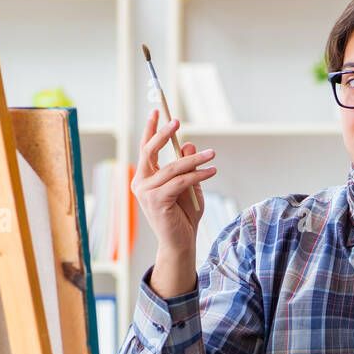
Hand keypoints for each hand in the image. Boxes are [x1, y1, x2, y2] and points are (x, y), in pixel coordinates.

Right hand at [131, 110, 215, 257]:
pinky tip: (212, 171)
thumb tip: (187, 144)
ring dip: (195, 159)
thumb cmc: (183, 216)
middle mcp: (140, 183)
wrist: (180, 243)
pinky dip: (198, 175)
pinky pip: (181, 181)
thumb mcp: (188, 186)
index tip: (156, 111)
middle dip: (163, 134)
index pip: (145, 150)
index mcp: (144, 178)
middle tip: (177, 121)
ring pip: (172, 168)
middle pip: (150, 151)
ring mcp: (146, 192)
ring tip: (212, 154)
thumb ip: (186, 167)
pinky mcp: (157, 200)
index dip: (150, 130)